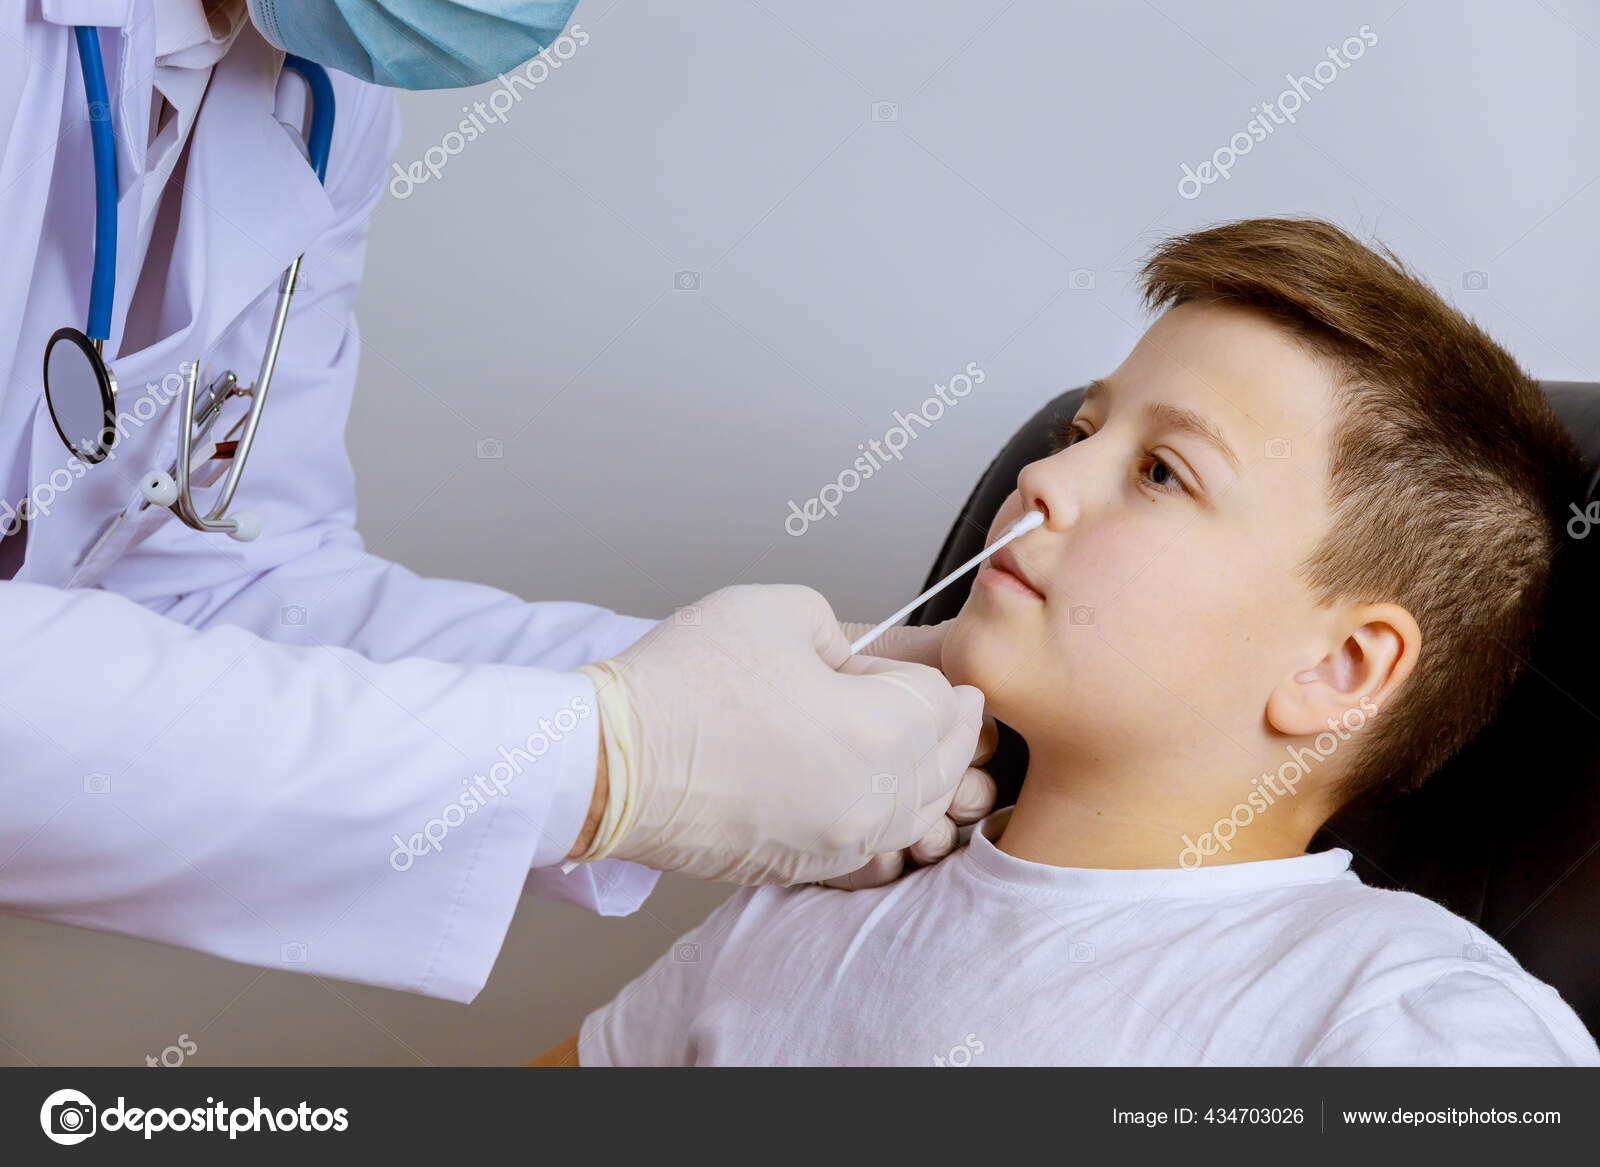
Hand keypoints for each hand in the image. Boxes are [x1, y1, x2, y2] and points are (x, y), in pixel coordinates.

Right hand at [570, 586, 983, 885]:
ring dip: (919, 776)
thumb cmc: (680, 685)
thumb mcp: (775, 610)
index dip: (923, 675)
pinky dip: (881, 814)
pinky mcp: (804, 865)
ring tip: (903, 744)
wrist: (610, 762)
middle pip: (944, 764)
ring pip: (916, 813)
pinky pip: (872, 844)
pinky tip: (861, 786)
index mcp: (875, 730)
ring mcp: (837, 841)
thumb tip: (855, 662)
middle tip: (936, 702)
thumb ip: (840, 631)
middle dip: (940, 727)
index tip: (904, 667)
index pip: (944, 702)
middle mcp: (869, 798)